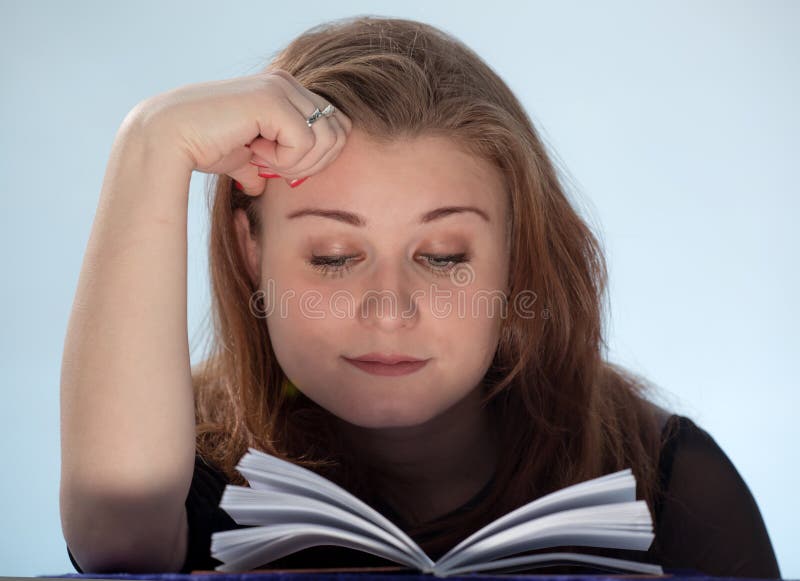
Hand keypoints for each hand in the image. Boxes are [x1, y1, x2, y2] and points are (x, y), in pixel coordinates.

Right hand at [130, 69, 351, 193]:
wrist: (168, 140)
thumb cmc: (201, 147)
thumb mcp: (241, 157)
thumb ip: (258, 165)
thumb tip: (260, 187)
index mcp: (285, 91)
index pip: (336, 126)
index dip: (319, 157)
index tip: (282, 168)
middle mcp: (287, 83)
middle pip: (340, 132)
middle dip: (314, 162)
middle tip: (276, 168)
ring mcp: (280, 88)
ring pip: (328, 138)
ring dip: (298, 162)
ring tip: (263, 160)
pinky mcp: (272, 100)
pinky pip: (305, 142)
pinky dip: (284, 160)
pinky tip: (255, 153)